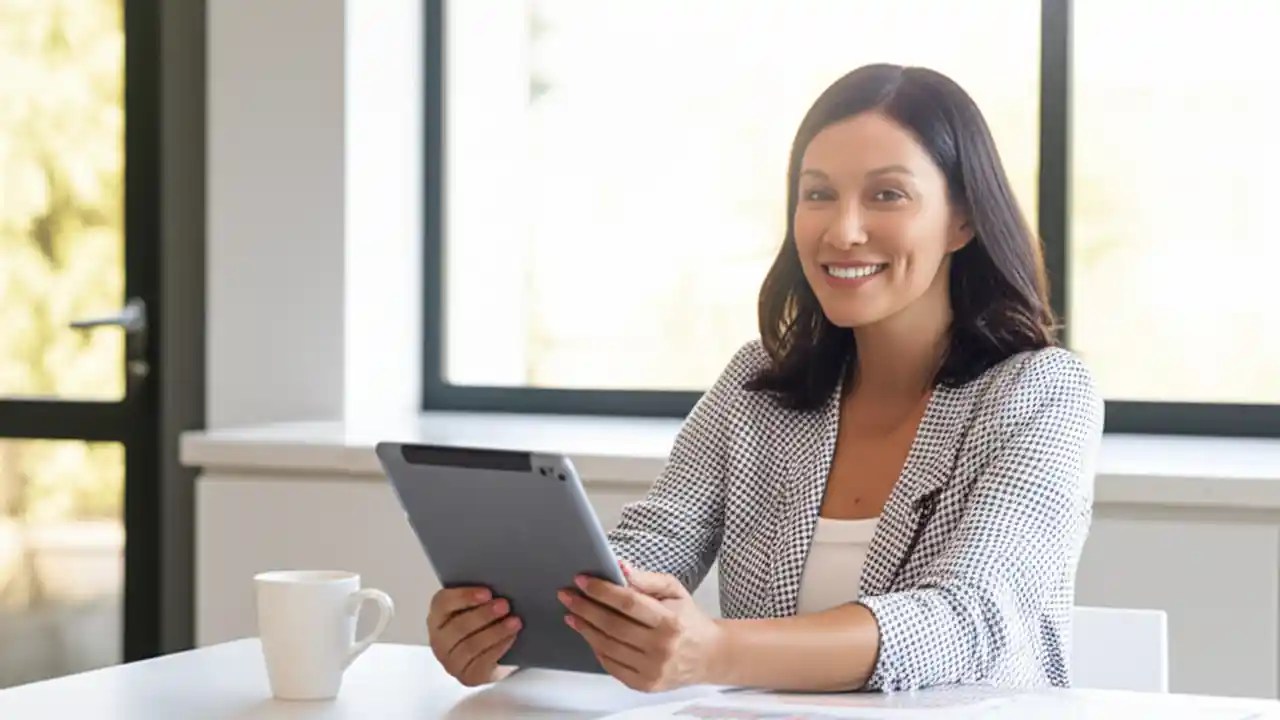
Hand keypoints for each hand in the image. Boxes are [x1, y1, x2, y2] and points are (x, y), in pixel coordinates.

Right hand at [427, 586, 522, 686]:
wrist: (496, 653)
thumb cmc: (485, 623)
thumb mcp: (479, 606)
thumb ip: (482, 596)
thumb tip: (501, 582)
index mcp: (437, 617)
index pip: (442, 603)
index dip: (464, 597)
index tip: (487, 592)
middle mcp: (439, 641)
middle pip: (457, 627)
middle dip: (483, 615)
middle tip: (504, 605)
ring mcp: (451, 662)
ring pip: (470, 646)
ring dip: (495, 632)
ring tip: (514, 622)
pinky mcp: (467, 677)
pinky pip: (482, 663)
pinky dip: (499, 648)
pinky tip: (511, 637)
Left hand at [559, 561, 724, 691]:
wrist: (708, 655)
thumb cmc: (688, 619)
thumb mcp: (675, 591)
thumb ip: (648, 579)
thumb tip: (620, 568)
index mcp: (670, 621)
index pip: (628, 603)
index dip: (601, 590)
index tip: (582, 580)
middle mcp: (661, 648)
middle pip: (612, 625)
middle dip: (585, 607)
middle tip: (567, 595)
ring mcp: (651, 669)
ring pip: (607, 646)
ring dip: (584, 628)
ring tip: (572, 613)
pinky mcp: (644, 684)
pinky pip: (610, 665)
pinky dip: (595, 647)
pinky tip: (588, 633)